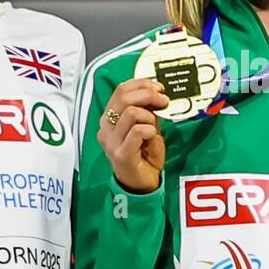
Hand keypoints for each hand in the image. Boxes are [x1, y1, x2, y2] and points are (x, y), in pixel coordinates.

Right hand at [97, 78, 168, 193]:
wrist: (141, 185)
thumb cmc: (144, 155)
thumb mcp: (147, 127)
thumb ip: (148, 111)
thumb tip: (156, 93)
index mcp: (109, 119)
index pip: (120, 90)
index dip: (141, 84)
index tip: (158, 87)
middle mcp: (105, 129)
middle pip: (124, 97)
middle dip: (148, 94)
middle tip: (163, 101)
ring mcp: (111, 142)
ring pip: (131, 113)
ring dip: (150, 116)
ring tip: (154, 128)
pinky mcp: (121, 154)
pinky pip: (137, 131)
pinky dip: (150, 129)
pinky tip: (152, 136)